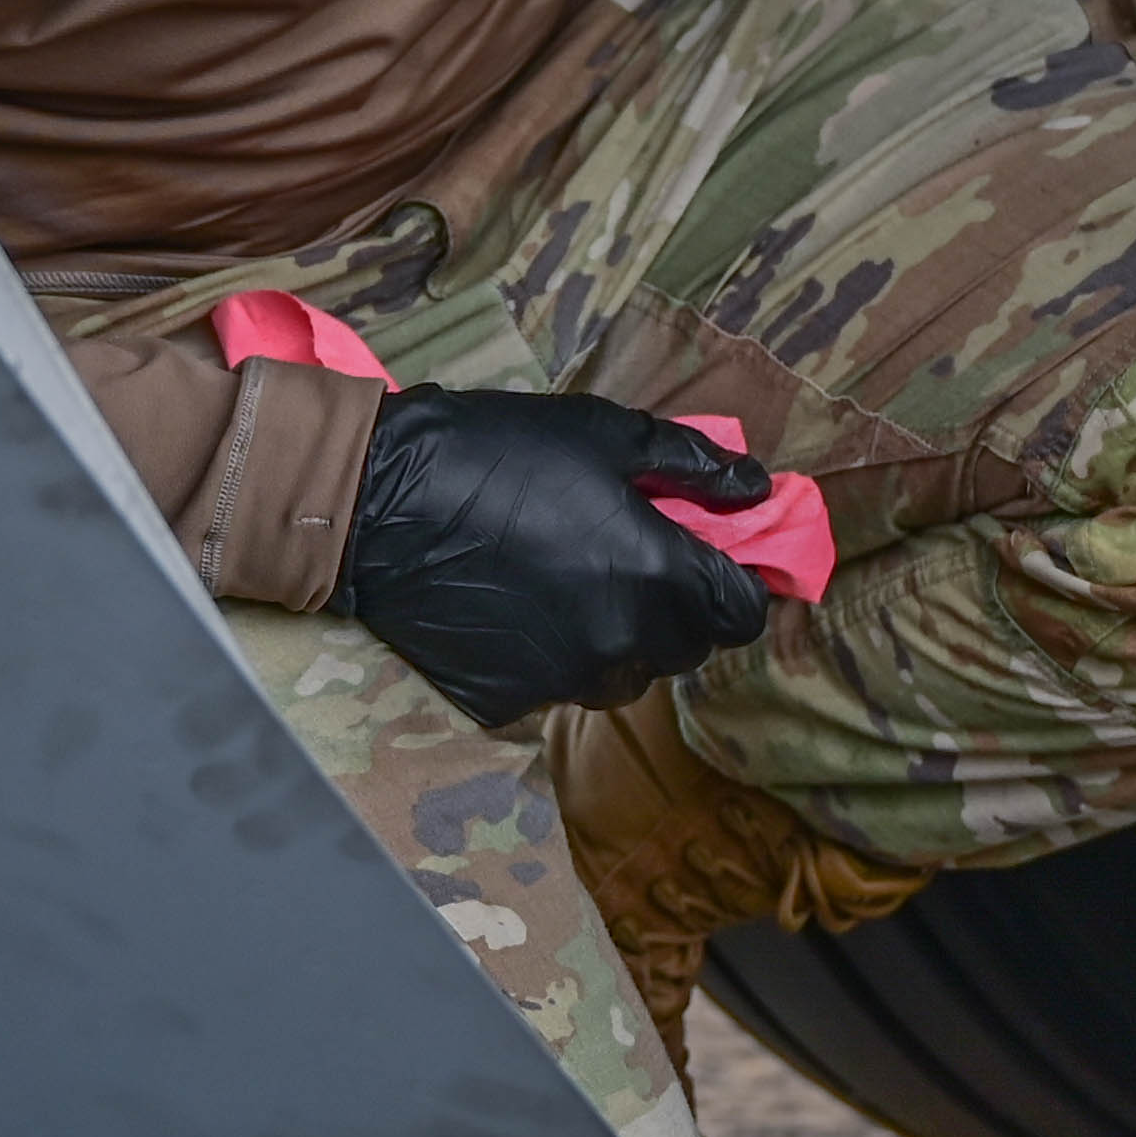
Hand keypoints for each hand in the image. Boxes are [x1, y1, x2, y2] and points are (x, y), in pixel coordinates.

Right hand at [336, 387, 775, 727]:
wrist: (379, 502)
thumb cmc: (499, 451)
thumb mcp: (606, 434)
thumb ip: (693, 465)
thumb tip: (756, 488)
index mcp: (656, 577)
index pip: (743, 614)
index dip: (739, 582)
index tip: (715, 555)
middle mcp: (620, 644)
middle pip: (690, 648)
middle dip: (681, 606)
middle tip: (640, 557)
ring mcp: (562, 682)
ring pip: (628, 675)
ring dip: (625, 638)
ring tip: (580, 584)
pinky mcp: (508, 702)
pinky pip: (559, 687)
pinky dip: (557, 656)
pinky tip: (522, 609)